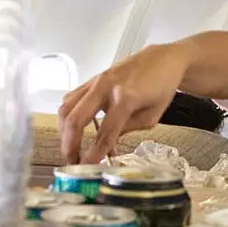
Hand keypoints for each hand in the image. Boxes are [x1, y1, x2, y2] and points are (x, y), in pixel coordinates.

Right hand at [58, 43, 192, 163]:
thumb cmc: (162, 87)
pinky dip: (69, 116)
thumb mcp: (150, 117)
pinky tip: (74, 128)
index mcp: (126, 97)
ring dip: (64, 131)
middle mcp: (107, 87)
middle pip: (76, 119)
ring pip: (67, 107)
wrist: (164, 59)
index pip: (105, 132)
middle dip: (70, 144)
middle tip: (72, 161)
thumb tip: (107, 147)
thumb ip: (126, 130)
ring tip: (70, 148)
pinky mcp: (93, 78)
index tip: (87, 167)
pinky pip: (71, 98)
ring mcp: (97, 80)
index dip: (94, 153)